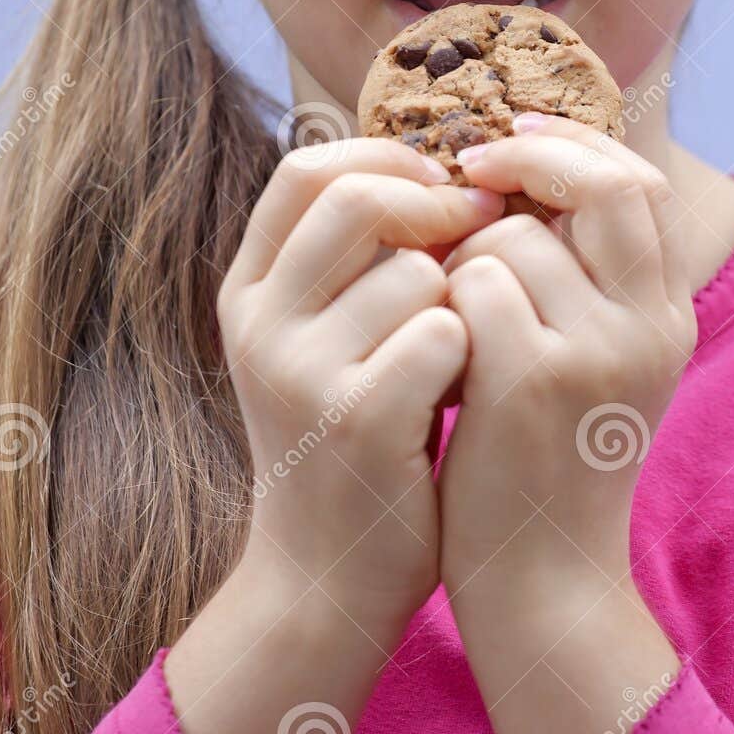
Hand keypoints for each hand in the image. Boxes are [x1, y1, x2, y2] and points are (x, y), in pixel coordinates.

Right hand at [215, 136, 503, 632]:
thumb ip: (353, 258)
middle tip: (485, 226)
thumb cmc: (352, 436)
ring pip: (416, 269)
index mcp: (248, 289)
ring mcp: (299, 371)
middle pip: (355, 198)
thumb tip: (440, 163)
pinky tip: (468, 387)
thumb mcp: (321, 338)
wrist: (328, 577)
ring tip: (465, 340)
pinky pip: (443, 333)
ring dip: (462, 294)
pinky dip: (473, 350)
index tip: (442, 180)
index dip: (385, 156)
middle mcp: (259, 322)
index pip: (307, 168)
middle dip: (437, 204)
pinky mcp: (354, 421)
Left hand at [436, 113, 696, 608]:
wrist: (539, 581)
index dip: (574, 143)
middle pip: (601, 182)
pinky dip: (443, 298)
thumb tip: (522, 163)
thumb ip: (577, 274)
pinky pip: (475, 283)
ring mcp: (601, 353)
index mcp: (668, 314)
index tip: (512, 134)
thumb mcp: (590, 360)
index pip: (638, 181)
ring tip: (455, 318)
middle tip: (468, 166)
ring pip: (514, 236)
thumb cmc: (540, 457)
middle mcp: (652, 326)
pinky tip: (440, 349)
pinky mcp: (538, 382)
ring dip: (464, 258)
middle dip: (525, 159)